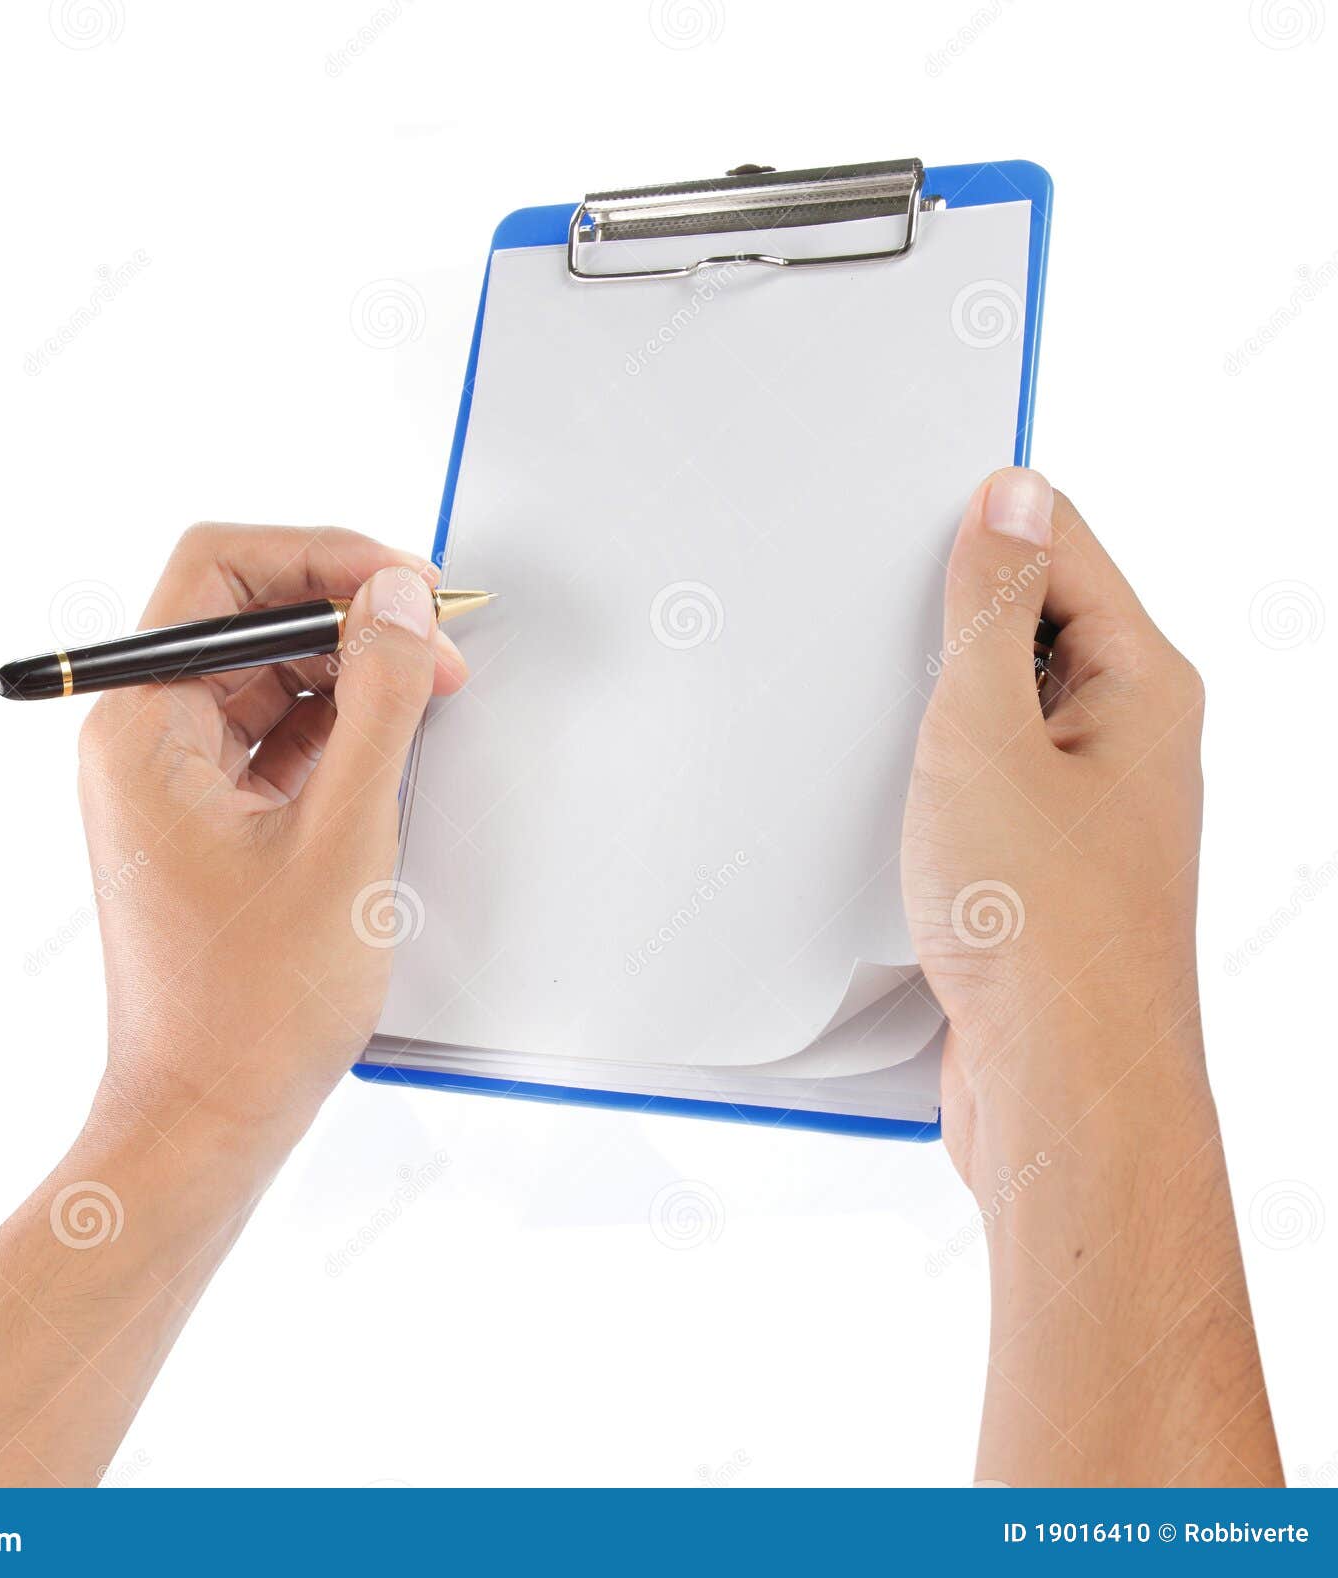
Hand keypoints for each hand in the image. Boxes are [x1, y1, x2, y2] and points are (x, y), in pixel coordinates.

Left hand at [76, 525, 467, 1187]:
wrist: (207, 1123)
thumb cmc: (253, 1008)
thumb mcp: (342, 836)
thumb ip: (378, 701)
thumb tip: (400, 599)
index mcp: (143, 728)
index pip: (220, 573)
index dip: (322, 557)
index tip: (409, 586)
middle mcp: (142, 742)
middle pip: (245, 620)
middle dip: (348, 615)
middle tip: (440, 642)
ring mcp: (172, 785)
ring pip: (266, 679)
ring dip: (350, 674)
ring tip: (432, 694)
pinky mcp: (206, 824)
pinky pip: (274, 740)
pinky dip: (337, 731)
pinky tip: (395, 745)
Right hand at [901, 469, 1207, 1187]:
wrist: (1060, 1086)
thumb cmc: (1043, 929)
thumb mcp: (988, 735)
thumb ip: (991, 610)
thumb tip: (1010, 500)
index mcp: (1142, 687)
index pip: (1064, 549)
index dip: (984, 523)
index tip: (908, 515)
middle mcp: (1132, 740)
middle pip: (1036, 626)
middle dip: (954, 622)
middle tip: (886, 633)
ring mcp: (1091, 806)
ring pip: (1007, 710)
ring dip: (943, 707)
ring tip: (898, 728)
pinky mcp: (1046, 864)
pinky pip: (990, 781)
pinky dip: (941, 773)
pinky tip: (904, 800)